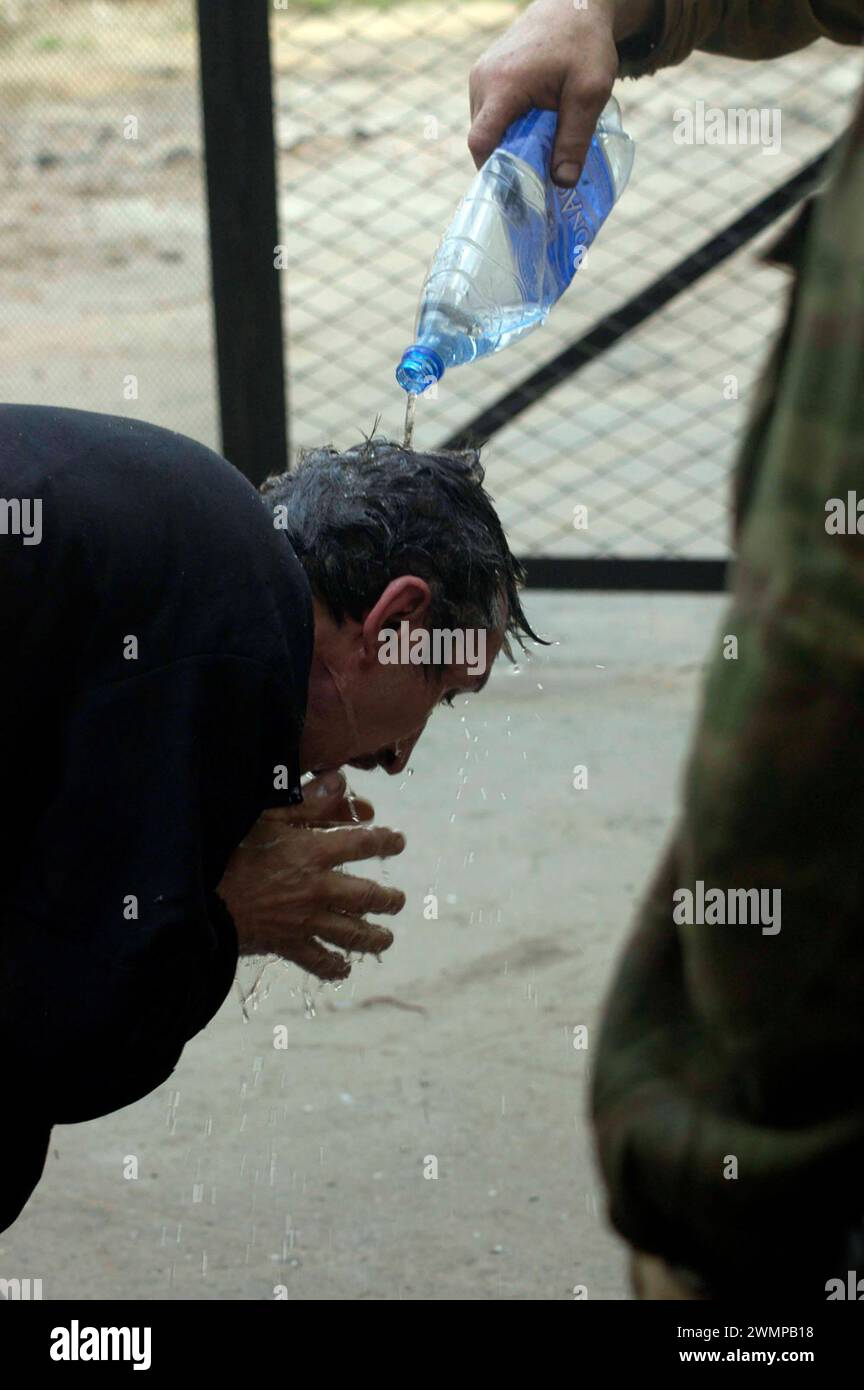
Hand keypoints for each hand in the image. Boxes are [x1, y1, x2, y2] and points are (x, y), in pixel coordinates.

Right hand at [217, 770, 405, 979]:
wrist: (198, 898)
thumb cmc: (229, 850)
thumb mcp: (267, 816)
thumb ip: (307, 800)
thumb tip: (340, 781)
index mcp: (314, 853)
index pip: (364, 844)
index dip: (385, 840)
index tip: (397, 841)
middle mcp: (317, 888)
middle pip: (367, 897)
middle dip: (388, 899)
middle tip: (399, 900)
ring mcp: (304, 920)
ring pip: (351, 933)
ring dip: (373, 937)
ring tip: (386, 939)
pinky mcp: (287, 943)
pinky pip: (317, 960)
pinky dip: (333, 967)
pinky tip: (344, 969)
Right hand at [468, 0, 621, 185]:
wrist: (574, 4)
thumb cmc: (584, 44)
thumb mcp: (590, 92)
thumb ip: (575, 139)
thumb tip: (562, 184)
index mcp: (502, 85)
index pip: (481, 142)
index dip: (495, 173)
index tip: (517, 193)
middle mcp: (482, 82)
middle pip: (483, 140)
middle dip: (508, 162)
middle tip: (538, 180)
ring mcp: (480, 78)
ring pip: (486, 129)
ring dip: (510, 145)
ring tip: (540, 152)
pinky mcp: (486, 77)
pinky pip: (491, 115)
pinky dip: (509, 129)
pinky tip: (535, 131)